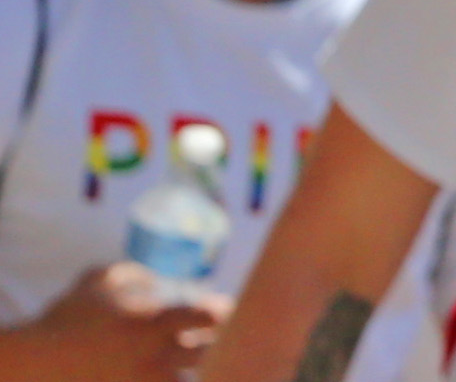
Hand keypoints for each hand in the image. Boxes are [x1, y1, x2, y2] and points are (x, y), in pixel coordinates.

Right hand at [0, 262, 225, 379]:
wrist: (33, 364)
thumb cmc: (64, 319)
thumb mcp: (93, 282)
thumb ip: (126, 272)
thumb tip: (150, 275)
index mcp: (152, 323)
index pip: (207, 316)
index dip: (225, 313)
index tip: (227, 312)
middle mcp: (156, 355)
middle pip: (212, 353)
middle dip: (227, 346)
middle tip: (235, 341)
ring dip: (207, 374)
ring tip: (216, 367)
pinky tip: (195, 378)